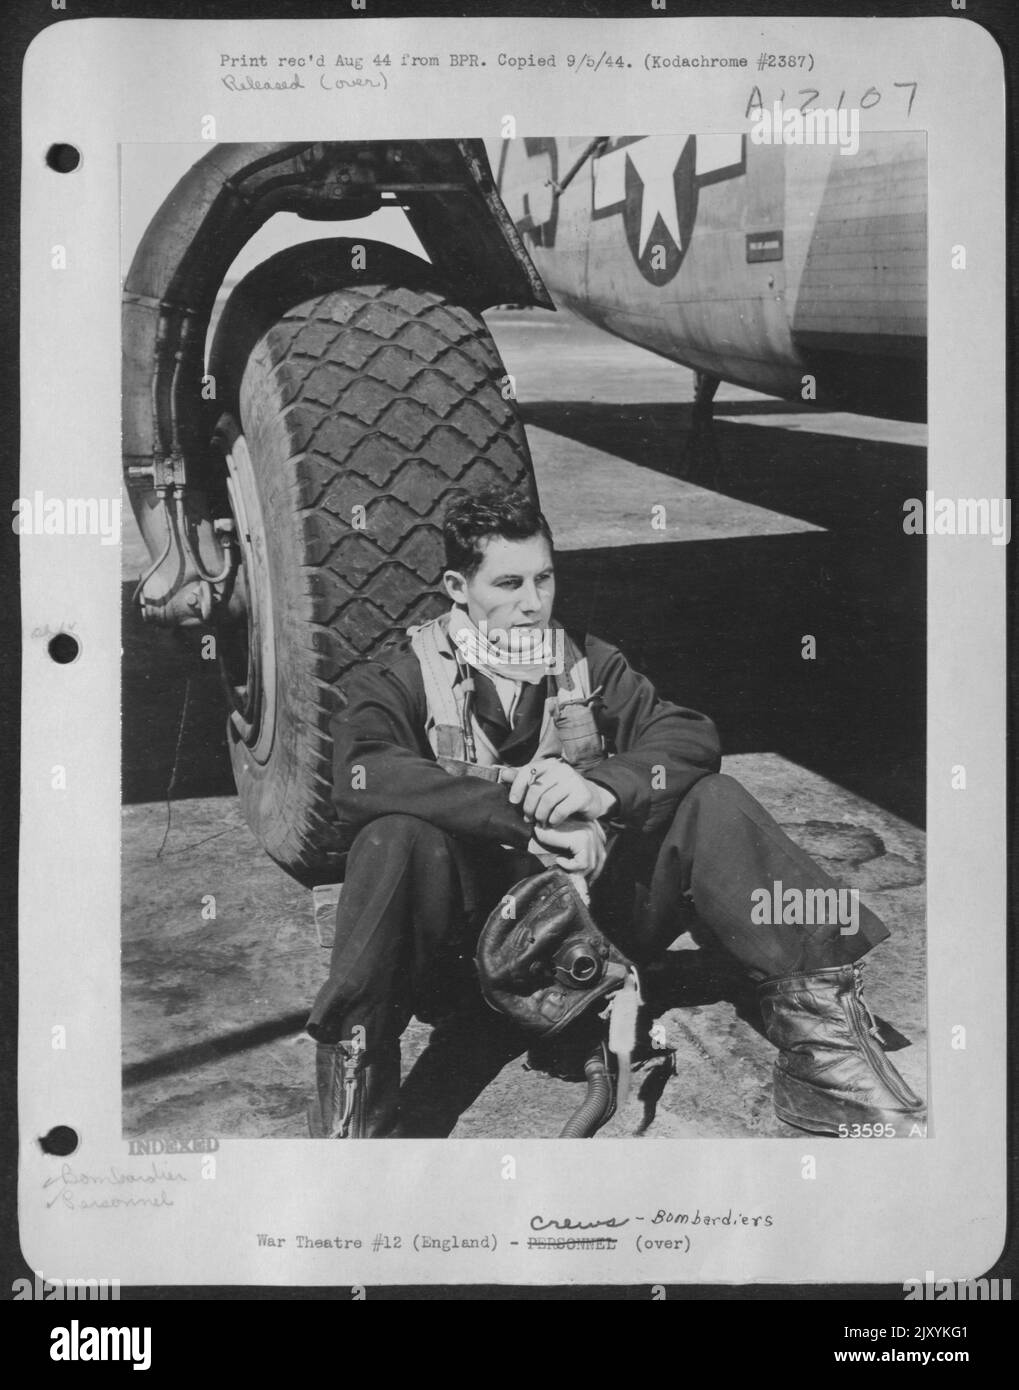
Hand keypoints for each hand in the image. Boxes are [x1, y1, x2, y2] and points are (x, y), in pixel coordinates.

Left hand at [502, 758, 616, 825]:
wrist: (592, 798)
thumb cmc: (563, 792)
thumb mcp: (544, 783)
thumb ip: (525, 780)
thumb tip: (503, 775)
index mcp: (550, 765)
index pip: (528, 771)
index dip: (518, 786)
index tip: (513, 802)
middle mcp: (562, 769)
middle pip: (536, 789)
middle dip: (529, 807)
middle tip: (528, 818)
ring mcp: (574, 781)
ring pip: (547, 801)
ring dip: (540, 816)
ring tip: (540, 822)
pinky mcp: (582, 795)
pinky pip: (560, 810)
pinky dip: (553, 820)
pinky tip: (552, 823)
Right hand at [529, 817, 606, 878]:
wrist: (535, 825)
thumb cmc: (547, 835)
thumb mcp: (567, 846)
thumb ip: (579, 856)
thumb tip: (586, 881)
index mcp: (594, 829)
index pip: (601, 854)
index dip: (594, 869)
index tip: (582, 877)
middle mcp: (595, 829)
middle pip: (600, 860)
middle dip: (586, 873)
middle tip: (573, 879)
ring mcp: (589, 833)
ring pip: (591, 864)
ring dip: (575, 870)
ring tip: (562, 866)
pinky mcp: (581, 838)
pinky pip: (582, 863)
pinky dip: (570, 866)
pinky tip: (559, 859)